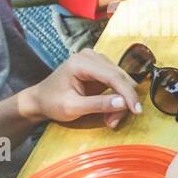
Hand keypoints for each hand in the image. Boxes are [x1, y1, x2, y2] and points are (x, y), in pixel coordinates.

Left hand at [17, 49, 142, 129]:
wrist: (40, 100)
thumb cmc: (52, 103)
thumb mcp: (72, 107)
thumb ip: (97, 104)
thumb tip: (123, 103)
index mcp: (80, 63)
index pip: (113, 76)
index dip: (128, 94)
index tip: (137, 111)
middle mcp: (90, 56)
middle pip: (120, 78)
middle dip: (123, 101)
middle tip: (114, 121)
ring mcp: (96, 60)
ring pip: (122, 80)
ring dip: (121, 101)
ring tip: (110, 118)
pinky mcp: (100, 67)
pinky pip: (118, 81)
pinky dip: (118, 97)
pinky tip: (110, 110)